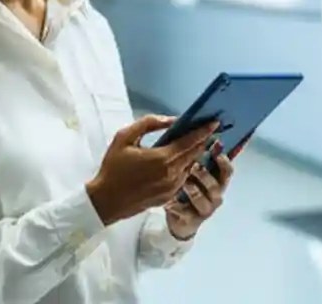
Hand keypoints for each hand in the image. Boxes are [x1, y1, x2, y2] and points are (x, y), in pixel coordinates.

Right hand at [86, 115, 217, 225]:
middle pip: (194, 154)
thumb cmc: (113, 168)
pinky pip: (183, 178)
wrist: (106, 201)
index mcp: (163, 159)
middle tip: (210, 130)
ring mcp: (172, 187)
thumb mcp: (124, 138)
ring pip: (190, 167)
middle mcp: (172, 174)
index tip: (214, 122)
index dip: (203, 131)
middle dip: (203, 141)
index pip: (190, 142)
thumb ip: (148, 124)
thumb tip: (170, 119)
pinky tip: (182, 161)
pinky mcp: (170, 196)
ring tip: (196, 144)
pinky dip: (185, 167)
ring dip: (195, 155)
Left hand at [163, 141, 236, 240]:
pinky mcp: (192, 220)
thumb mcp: (195, 173)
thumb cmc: (189, 189)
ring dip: (191, 189)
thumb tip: (199, 134)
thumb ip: (199, 157)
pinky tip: (167, 201)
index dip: (223, 160)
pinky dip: (175, 205)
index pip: (227, 170)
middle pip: (217, 185)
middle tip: (194, 166)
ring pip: (201, 198)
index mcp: (218, 181)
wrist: (182, 219)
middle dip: (205, 175)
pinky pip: (184, 212)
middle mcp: (216, 196)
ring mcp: (205, 209)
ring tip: (182, 182)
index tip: (215, 147)